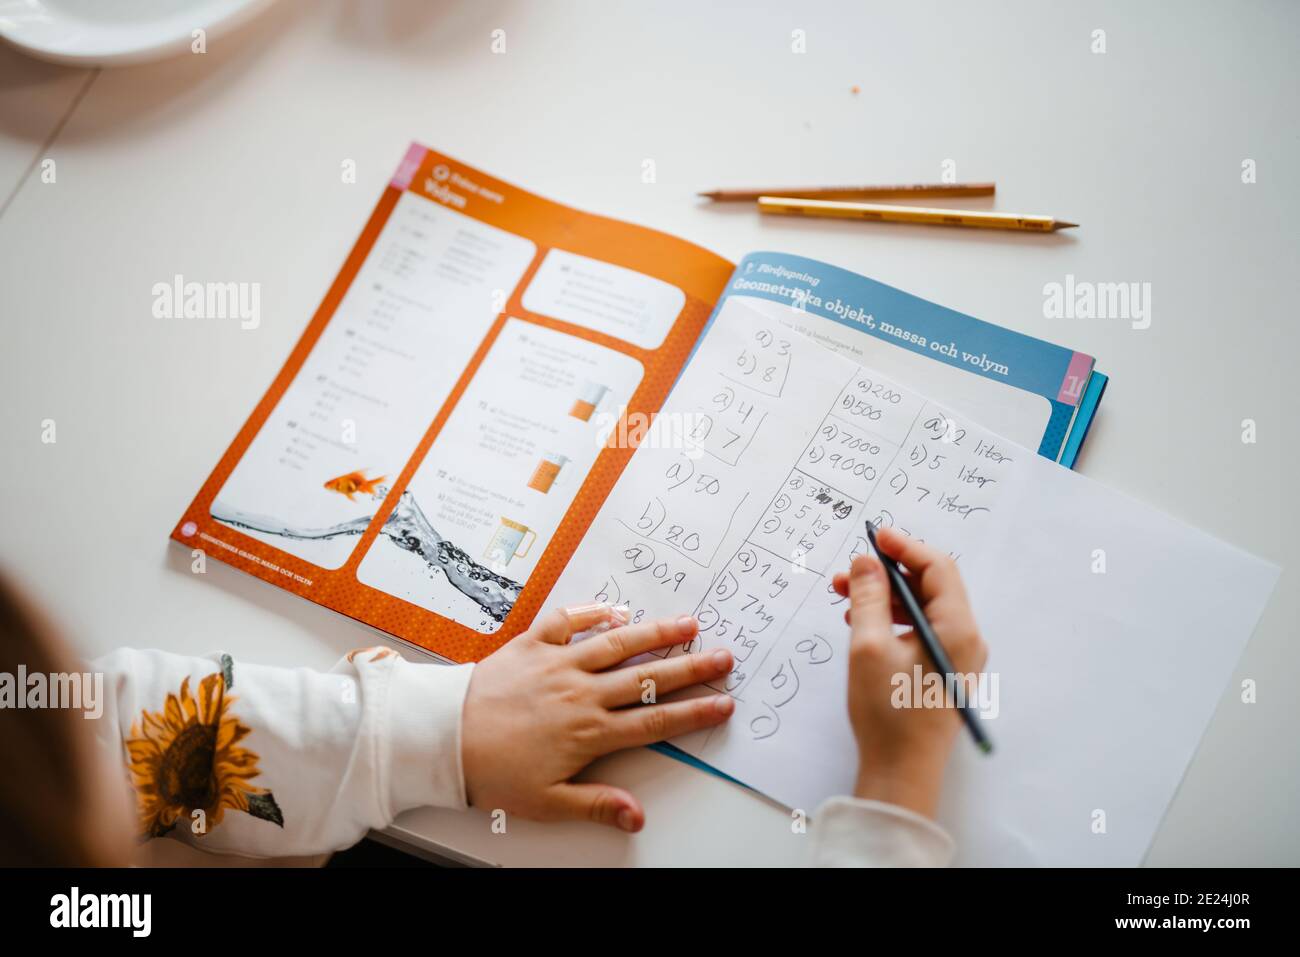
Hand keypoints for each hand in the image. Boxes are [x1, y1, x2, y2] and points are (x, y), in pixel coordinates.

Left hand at [461, 605, 734, 831]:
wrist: (442, 738)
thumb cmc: (493, 773)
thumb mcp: (547, 802)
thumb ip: (597, 803)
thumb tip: (638, 817)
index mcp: (590, 732)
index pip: (655, 721)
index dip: (693, 712)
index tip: (722, 702)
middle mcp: (582, 693)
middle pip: (648, 678)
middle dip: (691, 667)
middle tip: (724, 656)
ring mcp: (557, 665)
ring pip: (617, 644)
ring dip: (656, 632)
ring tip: (687, 622)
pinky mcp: (530, 646)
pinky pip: (565, 622)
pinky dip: (591, 612)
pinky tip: (615, 608)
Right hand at [831, 527, 986, 818]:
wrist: (901, 772)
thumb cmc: (888, 713)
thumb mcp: (868, 646)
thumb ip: (868, 597)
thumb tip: (866, 562)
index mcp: (958, 630)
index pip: (938, 568)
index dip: (905, 547)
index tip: (874, 537)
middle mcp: (966, 639)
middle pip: (932, 586)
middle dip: (889, 573)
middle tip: (850, 572)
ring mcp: (957, 656)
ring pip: (923, 608)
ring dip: (886, 596)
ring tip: (846, 597)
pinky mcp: (942, 670)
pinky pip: (921, 629)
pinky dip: (892, 619)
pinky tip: (862, 623)